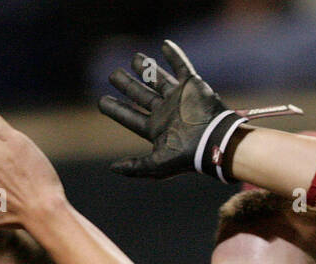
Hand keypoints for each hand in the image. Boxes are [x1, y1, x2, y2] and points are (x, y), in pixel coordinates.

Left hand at [98, 40, 234, 178]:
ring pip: (158, 78)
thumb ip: (136, 167)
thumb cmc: (186, 156)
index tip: (101, 102)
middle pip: (141, 94)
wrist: (214, 141)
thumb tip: (113, 168)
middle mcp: (165, 111)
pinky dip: (175, 55)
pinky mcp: (192, 85)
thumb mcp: (157, 166)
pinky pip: (182, 66)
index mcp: (156, 128)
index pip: (130, 116)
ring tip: (135, 58)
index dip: (115, 109)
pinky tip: (165, 44)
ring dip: (146, 68)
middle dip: (126, 84)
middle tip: (113, 75)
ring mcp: (178, 97)